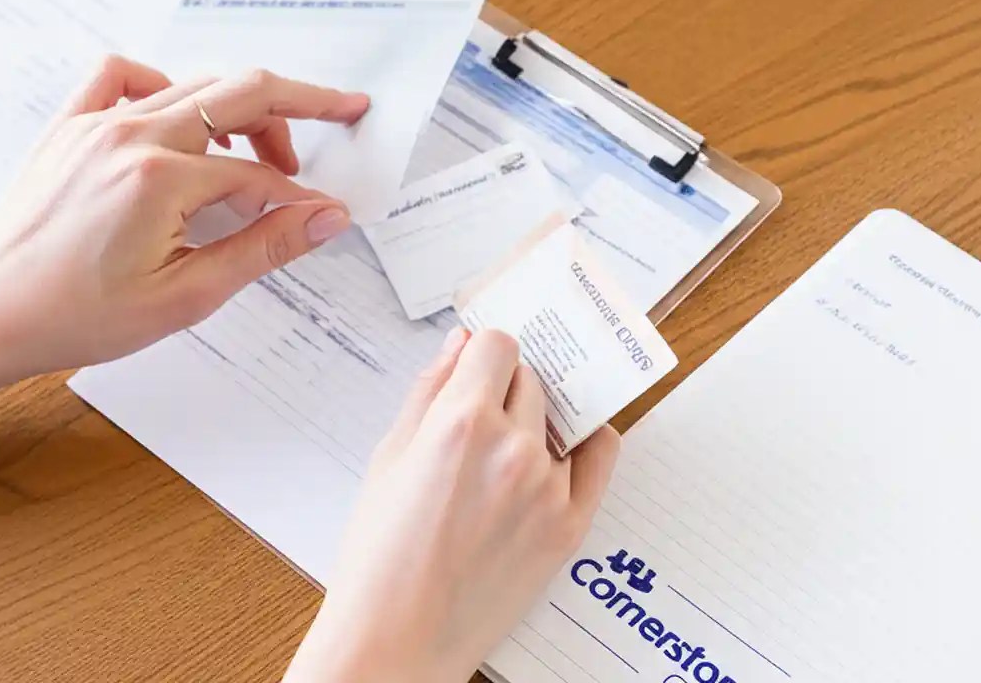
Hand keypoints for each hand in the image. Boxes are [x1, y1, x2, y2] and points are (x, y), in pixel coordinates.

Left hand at [0, 55, 369, 378]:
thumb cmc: (76, 316)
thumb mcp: (186, 295)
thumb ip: (263, 248)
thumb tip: (324, 218)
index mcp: (160, 178)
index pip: (258, 177)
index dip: (299, 199)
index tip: (325, 216)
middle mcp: (130, 136)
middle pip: (241, 94)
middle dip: (300, 105)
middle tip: (344, 111)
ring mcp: (96, 124)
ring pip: (194, 85)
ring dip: (241, 109)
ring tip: (262, 152)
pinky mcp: (71, 127)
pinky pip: (123, 76)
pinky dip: (164, 84)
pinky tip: (181, 116)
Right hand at [285, 329, 620, 682]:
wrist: (399, 638)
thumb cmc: (380, 556)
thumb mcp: (389, 458)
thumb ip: (429, 391)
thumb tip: (461, 343)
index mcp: (460, 422)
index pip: (498, 345)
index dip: (483, 354)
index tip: (477, 370)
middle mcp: (512, 447)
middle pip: (529, 378)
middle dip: (504, 389)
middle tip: (480, 421)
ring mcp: (548, 487)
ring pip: (559, 416)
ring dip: (535, 423)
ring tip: (501, 458)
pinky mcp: (570, 524)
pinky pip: (600, 455)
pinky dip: (584, 445)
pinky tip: (562, 451)